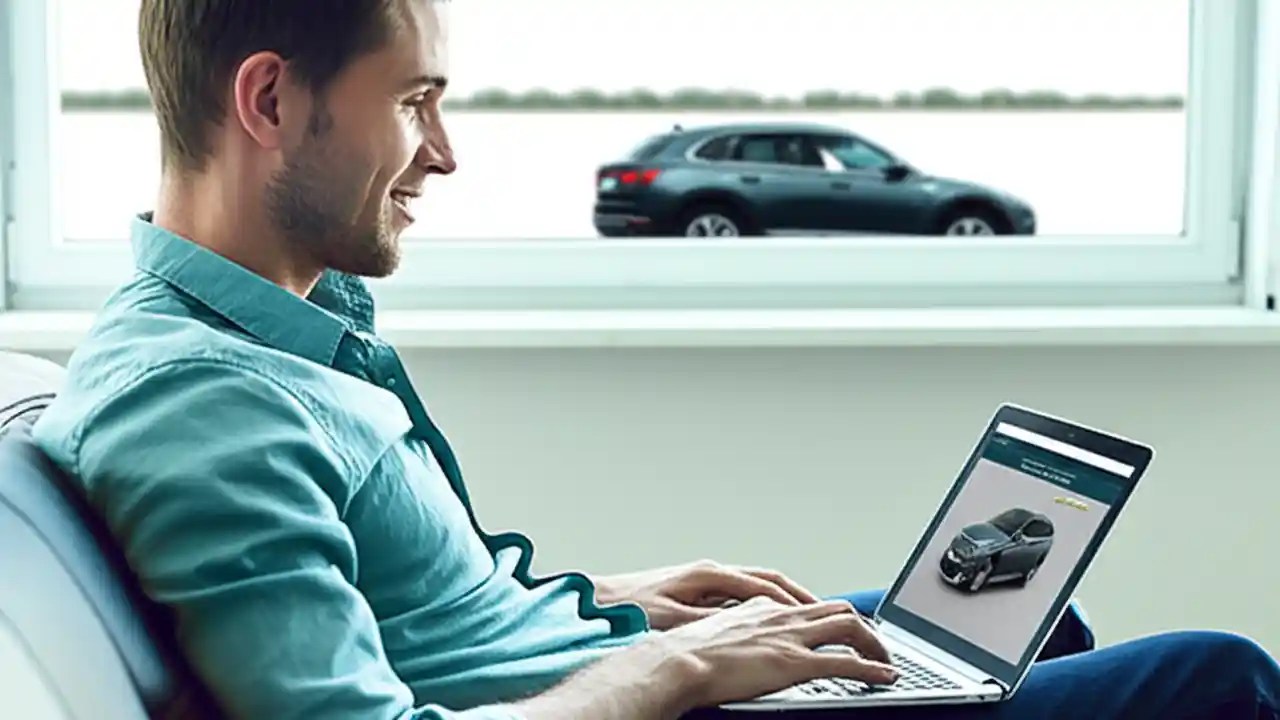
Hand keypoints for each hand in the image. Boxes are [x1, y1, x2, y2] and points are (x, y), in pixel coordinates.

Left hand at [593, 560, 822, 630]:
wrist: (603, 600)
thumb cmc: (632, 607)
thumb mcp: (674, 618)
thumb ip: (711, 621)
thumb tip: (741, 625)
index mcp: (709, 575)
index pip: (765, 586)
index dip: (795, 602)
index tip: (820, 615)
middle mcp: (711, 572)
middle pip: (768, 580)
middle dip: (800, 595)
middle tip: (829, 612)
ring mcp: (705, 579)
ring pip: (756, 585)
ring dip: (783, 598)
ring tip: (808, 614)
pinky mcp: (697, 590)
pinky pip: (742, 593)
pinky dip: (763, 603)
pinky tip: (770, 619)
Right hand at [652, 596, 896, 712]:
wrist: (676, 662)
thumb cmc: (685, 655)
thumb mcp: (714, 633)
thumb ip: (735, 632)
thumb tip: (740, 643)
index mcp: (762, 608)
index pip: (808, 606)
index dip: (832, 618)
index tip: (843, 630)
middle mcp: (781, 616)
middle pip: (838, 610)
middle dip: (864, 627)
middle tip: (875, 645)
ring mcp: (789, 638)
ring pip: (849, 628)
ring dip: (875, 645)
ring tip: (886, 661)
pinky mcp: (793, 663)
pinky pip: (846, 663)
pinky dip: (872, 669)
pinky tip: (884, 676)